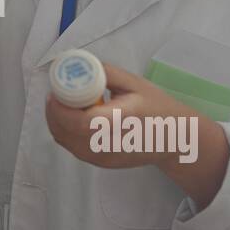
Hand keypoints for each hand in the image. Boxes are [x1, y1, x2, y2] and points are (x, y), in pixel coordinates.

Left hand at [44, 63, 202, 168]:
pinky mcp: (100, 163)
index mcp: (123, 121)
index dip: (62, 106)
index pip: (83, 121)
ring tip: (64, 101)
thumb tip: (77, 67)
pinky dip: (64, 129)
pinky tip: (72, 115)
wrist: (174, 139)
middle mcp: (110, 145)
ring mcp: (103, 158)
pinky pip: (71, 146)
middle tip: (56, 91)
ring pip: (64, 140)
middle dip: (55, 110)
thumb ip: (105, 73)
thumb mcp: (135, 83)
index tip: (56, 90)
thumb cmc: (157, 107)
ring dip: (57, 120)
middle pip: (67, 132)